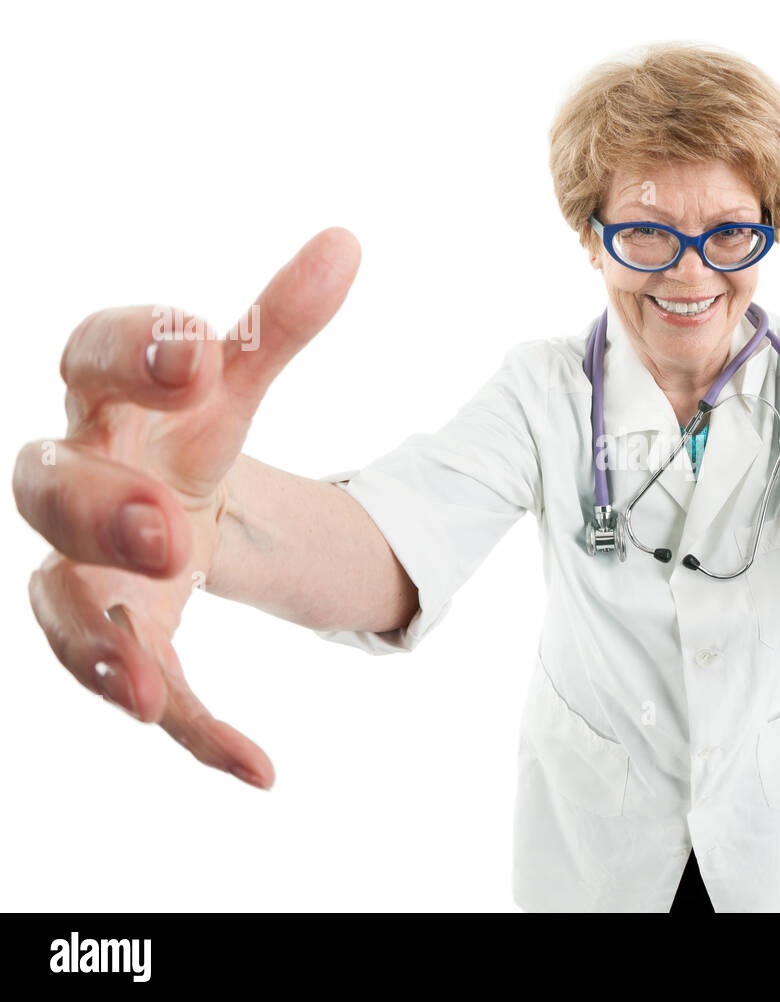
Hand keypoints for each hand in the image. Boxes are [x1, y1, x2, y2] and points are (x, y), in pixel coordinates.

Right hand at [13, 228, 361, 785]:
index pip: (88, 358)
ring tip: (145, 684)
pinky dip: (195, 729)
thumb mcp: (238, 380)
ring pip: (60, 607)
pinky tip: (260, 765)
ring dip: (98, 644)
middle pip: (50, 494)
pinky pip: (149, 686)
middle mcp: (77, 481)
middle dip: (101, 512)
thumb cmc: (187, 424)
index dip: (133, 353)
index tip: (200, 353)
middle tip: (170, 526)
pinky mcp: (127, 636)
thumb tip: (348, 240)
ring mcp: (88, 570)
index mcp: (104, 399)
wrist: (165, 495)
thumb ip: (281, 320)